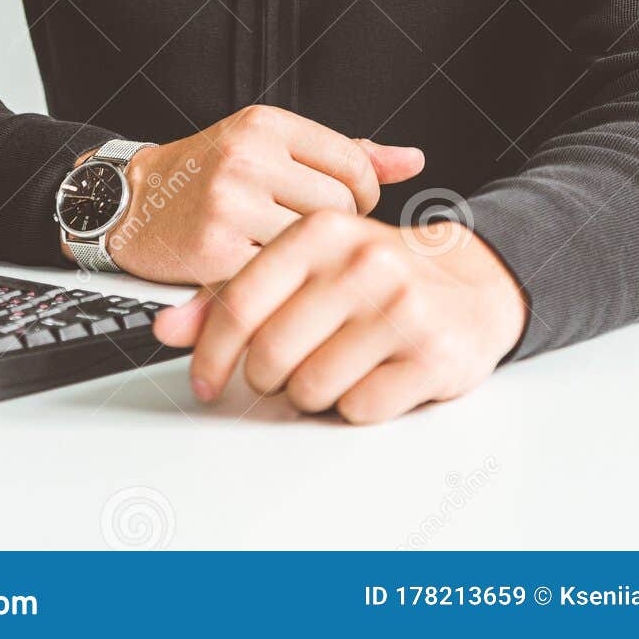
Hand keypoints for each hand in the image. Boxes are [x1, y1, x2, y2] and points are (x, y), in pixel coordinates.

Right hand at [60, 106, 422, 281]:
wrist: (129, 202)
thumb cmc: (209, 175)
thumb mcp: (272, 146)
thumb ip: (347, 153)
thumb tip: (414, 161)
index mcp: (267, 124)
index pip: (355, 164)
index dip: (359, 196)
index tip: (341, 208)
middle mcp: (248, 156)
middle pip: (339, 208)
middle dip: (332, 231)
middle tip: (303, 235)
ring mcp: (229, 203)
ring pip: (311, 246)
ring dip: (305, 261)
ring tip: (281, 253)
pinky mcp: (213, 250)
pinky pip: (275, 277)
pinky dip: (274, 284)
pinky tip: (258, 271)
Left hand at [151, 210, 527, 423]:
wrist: (470, 283)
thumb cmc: (376, 274)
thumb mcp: (305, 264)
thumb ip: (233, 291)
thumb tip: (167, 327)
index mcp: (323, 229)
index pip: (240, 301)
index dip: (211, 352)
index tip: (206, 379)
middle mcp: (363, 261)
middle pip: (270, 355)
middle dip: (268, 377)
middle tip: (286, 368)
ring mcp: (401, 307)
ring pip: (310, 388)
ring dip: (312, 393)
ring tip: (334, 364)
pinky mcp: (433, 355)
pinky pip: (358, 409)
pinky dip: (355, 405)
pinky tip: (371, 374)